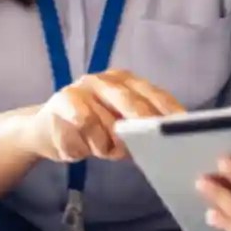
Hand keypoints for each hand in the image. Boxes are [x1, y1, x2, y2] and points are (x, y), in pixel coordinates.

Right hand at [22, 69, 184, 161]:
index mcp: (125, 80)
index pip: (154, 94)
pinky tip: (82, 148)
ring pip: (107, 122)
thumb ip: (141, 129)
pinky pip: (84, 125)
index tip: (184, 130)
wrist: (45, 128)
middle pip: (131, 102)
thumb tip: (169, 143)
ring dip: (108, 145)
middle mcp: (104, 80)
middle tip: (155, 144)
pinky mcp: (62, 101)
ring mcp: (82, 88)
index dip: (170, 111)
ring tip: (101, 150)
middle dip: (144, 124)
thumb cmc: (91, 129)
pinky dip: (87, 143)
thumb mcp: (119, 127)